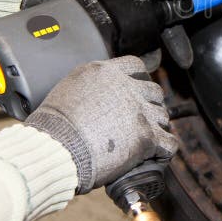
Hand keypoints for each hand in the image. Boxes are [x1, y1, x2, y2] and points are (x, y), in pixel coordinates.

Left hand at [22, 0, 192, 67]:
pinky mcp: (79, 38)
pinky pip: (101, 55)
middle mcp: (118, 10)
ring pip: (125, 50)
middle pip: (146, 39)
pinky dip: (109, 64)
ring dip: (132, 61)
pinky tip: (109, 71)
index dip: (176, 38)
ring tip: (131, 68)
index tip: (184, 59)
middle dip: (153, 54)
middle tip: (153, 66)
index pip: (163, 19)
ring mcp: (99, 25)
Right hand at [24, 56, 178, 193]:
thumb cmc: (53, 127)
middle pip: (153, 91)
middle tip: (139, 119)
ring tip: (144, 139)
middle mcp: (126, 88)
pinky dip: (164, 150)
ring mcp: (138, 112)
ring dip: (156, 127)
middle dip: (149, 104)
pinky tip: (156, 154)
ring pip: (162, 116)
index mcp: (106, 72)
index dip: (140, 79)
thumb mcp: (69, 88)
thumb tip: (100, 91)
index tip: (138, 89)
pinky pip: (168, 142)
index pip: (136, 66)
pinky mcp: (146, 137)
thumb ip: (92, 84)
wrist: (54, 150)